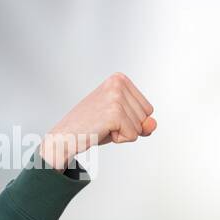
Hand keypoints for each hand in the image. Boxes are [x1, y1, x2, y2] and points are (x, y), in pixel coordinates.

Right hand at [38, 72, 156, 169]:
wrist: (66, 135)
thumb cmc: (93, 126)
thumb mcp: (123, 120)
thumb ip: (143, 122)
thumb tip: (152, 123)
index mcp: (120, 79)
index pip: (148, 109)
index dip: (132, 119)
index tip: (110, 115)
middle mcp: (118, 83)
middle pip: (146, 117)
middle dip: (128, 126)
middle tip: (105, 122)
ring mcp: (116, 97)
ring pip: (140, 127)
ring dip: (123, 132)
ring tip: (103, 125)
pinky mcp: (114, 112)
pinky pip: (132, 136)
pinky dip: (119, 139)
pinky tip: (102, 130)